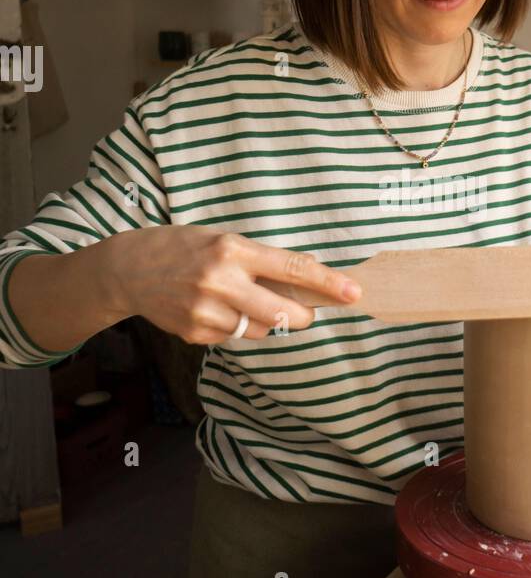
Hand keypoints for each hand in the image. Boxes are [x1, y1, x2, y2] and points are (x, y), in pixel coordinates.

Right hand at [104, 226, 360, 344]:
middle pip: (284, 313)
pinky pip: (235, 337)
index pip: (292, 268)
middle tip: (309, 312)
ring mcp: (207, 310)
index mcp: (233, 250)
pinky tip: (218, 310)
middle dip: (304, 316)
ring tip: (245, 301)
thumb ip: (260, 261)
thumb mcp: (224, 240)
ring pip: (261, 330)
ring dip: (267, 321)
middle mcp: (221, 281)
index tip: (353, 292)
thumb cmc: (183, 248)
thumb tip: (306, 281)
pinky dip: (238, 327)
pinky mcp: (196, 333)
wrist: (129, 269)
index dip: (327, 283)